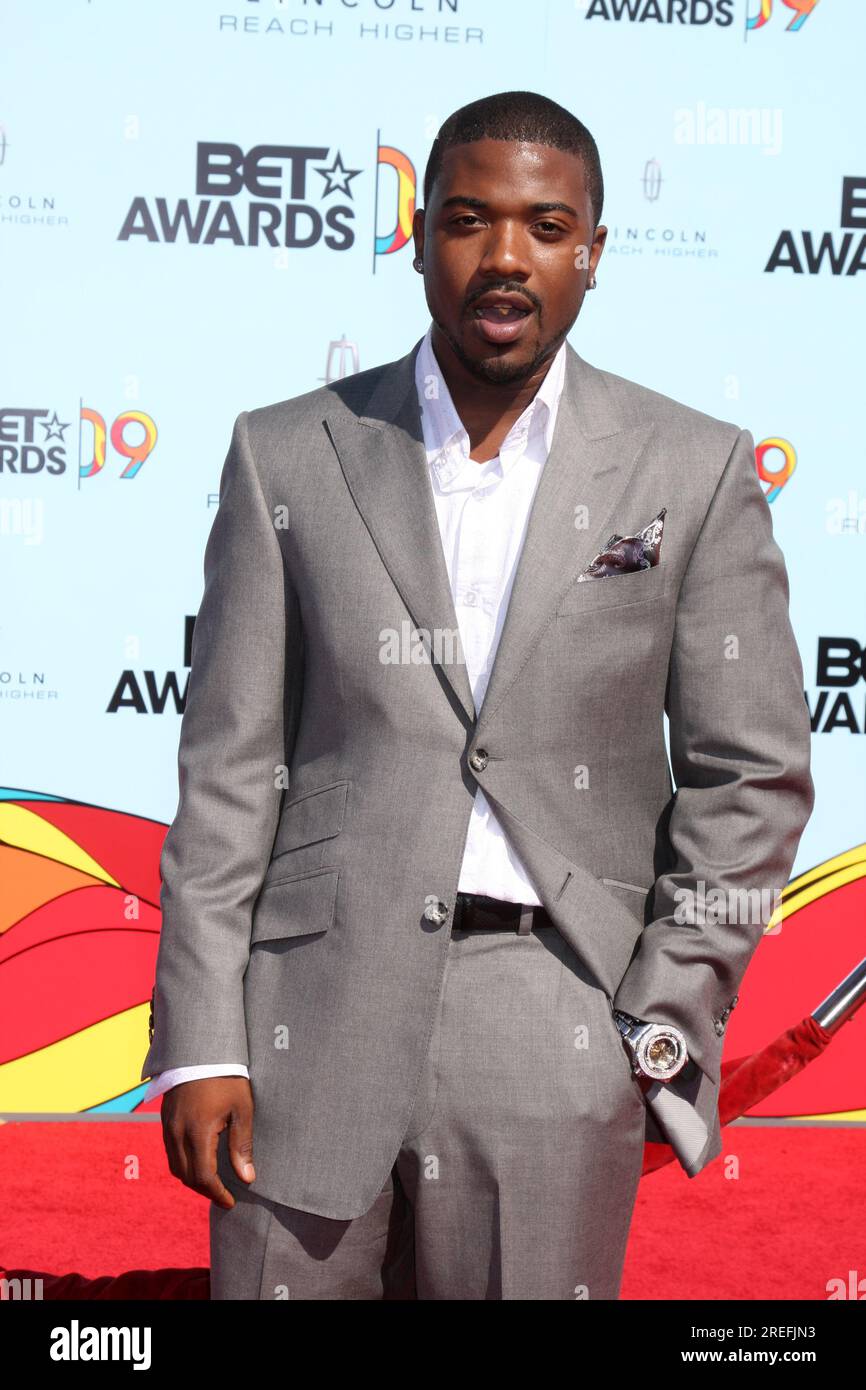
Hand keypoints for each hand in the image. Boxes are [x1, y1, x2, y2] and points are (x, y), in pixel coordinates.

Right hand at [161, 1076, 254, 1209]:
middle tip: (224, 1195)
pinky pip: (170, 1152)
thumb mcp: (241, 1109)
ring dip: (193, 1180)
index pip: (203, 1177)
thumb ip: (242, 1145)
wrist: (199, 1050)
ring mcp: (168, 1127)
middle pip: (187, 1177)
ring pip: (176, 1167)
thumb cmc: (226, 1078)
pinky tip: (199, 1161)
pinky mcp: (165, 1120)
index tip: (231, 1202)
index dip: (217, 1194)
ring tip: (213, 1182)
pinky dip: (184, 1164)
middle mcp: (177, 1133)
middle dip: (205, 1191)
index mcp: (198, 1132)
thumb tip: (247, 1178)